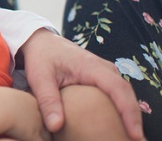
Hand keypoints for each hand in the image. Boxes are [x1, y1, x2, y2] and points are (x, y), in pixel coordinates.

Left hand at [19, 29, 143, 140]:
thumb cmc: (41, 57)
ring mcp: (105, 72)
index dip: (129, 112)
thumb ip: (47, 101)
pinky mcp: (102, 78)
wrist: (41, 42)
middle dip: (133, 117)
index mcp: (91, 66)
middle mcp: (104, 68)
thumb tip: (55, 126)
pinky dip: (120, 108)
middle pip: (126, 94)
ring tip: (127, 135)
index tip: (133, 132)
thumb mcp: (40, 78)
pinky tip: (116, 124)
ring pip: (123, 94)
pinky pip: (116, 94)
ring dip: (128, 113)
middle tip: (133, 140)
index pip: (118, 89)